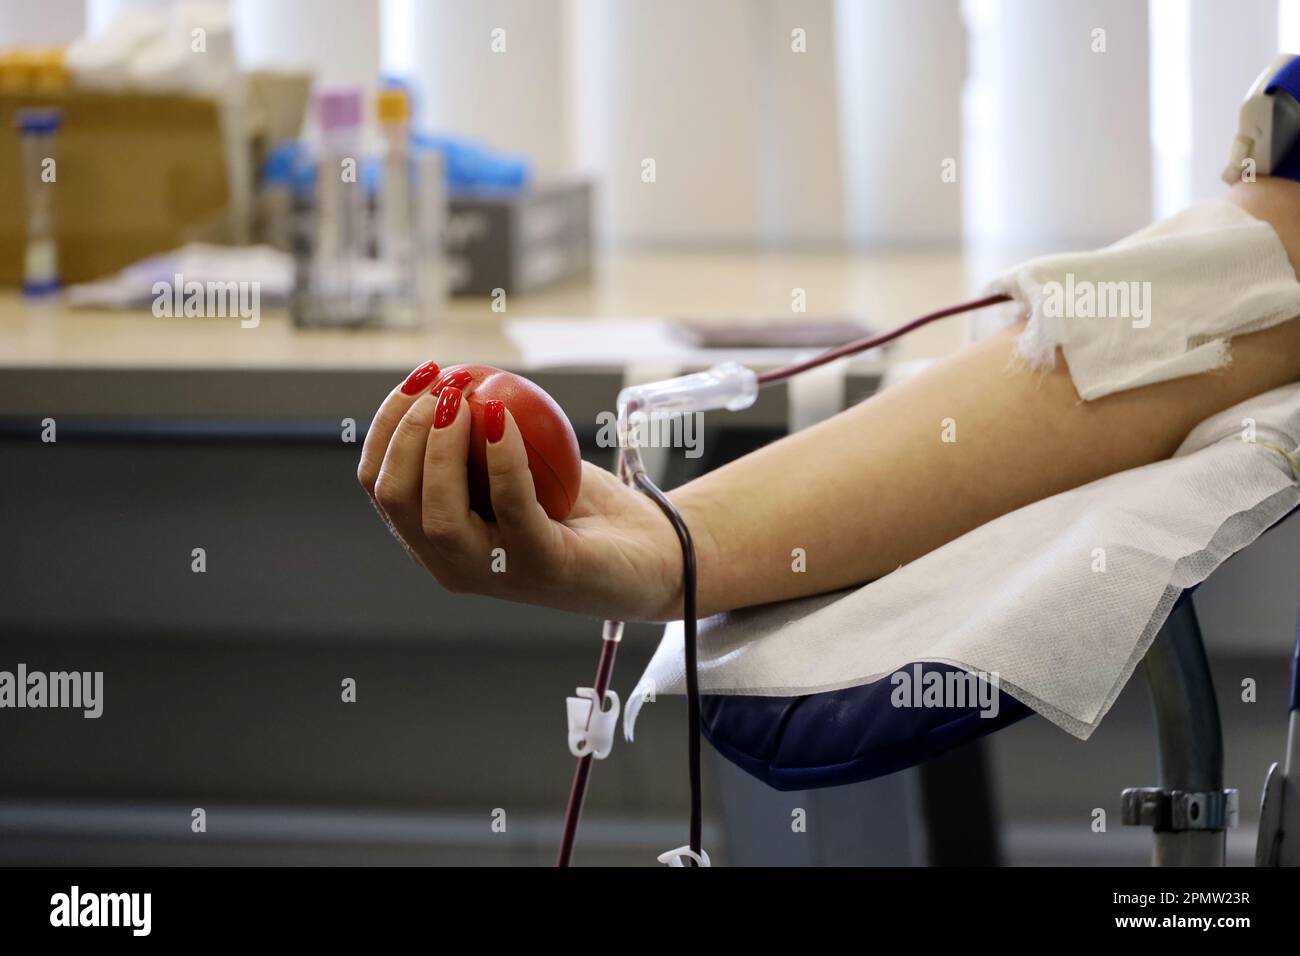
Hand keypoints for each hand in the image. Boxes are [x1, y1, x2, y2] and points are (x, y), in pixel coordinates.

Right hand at [357, 370, 687, 621]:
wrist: (652, 552)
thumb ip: (476, 435)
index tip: (419, 377)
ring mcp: (493, 574)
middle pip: (396, 498)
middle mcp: (452, 565)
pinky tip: (502, 416)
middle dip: (405, 433)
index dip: (387, 426)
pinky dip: (502, 457)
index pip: (381, 484)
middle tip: (440, 386)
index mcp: (433, 541)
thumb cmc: (577, 502)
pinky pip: (512, 506)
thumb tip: (444, 376)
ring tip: (461, 398)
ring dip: (440, 447)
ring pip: (438, 515)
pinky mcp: (542, 567)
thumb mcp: (516, 462)